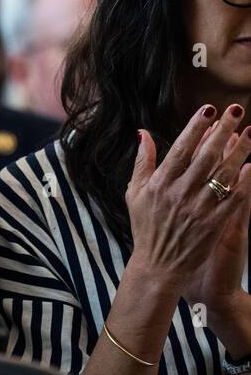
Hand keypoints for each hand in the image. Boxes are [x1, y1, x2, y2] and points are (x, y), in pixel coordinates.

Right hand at [128, 104, 250, 303]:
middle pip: (206, 156)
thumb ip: (142, 162)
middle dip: (223, 131)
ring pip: (224, 173)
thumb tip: (142, 133)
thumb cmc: (146, 227)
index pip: (181, 148)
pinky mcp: (215, 224)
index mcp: (159, 184)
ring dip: (239, 151)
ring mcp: (198, 209)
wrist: (159, 265)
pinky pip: (234, 198)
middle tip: (237, 111)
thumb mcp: (134, 193)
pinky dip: (245, 181)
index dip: (196, 127)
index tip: (209, 109)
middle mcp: (179, 193)